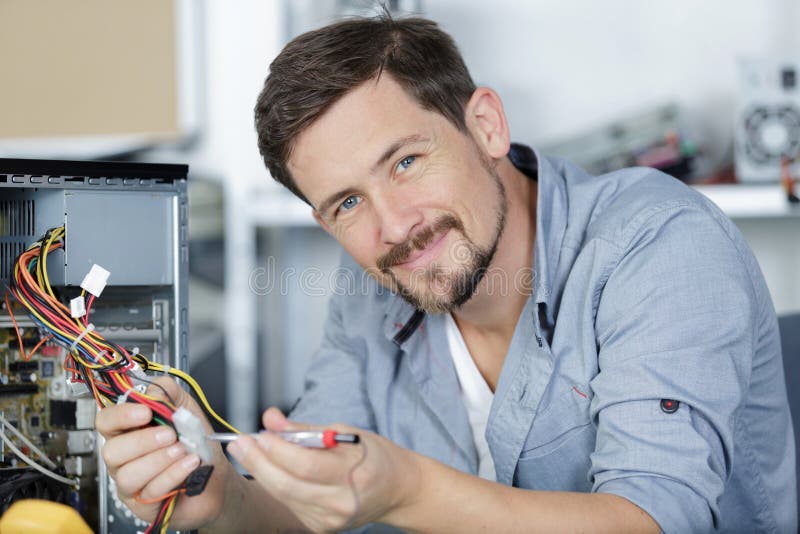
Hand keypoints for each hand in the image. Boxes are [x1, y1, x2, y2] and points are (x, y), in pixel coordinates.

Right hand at [95, 376, 236, 529]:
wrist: (216, 475)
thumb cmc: (197, 444)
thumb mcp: (187, 409)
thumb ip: (168, 393)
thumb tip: (151, 394)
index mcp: (130, 431)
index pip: (106, 421)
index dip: (121, 416)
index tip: (145, 412)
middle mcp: (125, 458)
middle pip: (112, 450)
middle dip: (143, 441)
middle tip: (170, 435)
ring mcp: (132, 482)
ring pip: (127, 475)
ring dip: (159, 460)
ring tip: (182, 450)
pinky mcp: (143, 504)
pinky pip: (149, 491)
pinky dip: (173, 474)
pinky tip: (189, 464)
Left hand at [227, 409, 422, 532]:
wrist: (397, 489)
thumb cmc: (373, 456)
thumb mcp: (344, 432)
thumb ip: (304, 428)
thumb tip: (271, 418)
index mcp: (353, 473)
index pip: (305, 464)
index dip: (277, 450)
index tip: (258, 434)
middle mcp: (341, 501)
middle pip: (288, 485)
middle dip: (258, 462)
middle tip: (239, 444)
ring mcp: (331, 519)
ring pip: (284, 496)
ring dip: (262, 472)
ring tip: (247, 452)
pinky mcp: (322, 528)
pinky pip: (290, 504)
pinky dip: (276, 485)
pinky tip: (270, 469)